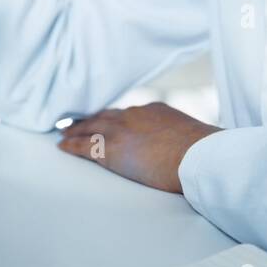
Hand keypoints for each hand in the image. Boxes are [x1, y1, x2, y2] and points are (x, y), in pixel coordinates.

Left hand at [57, 102, 221, 193]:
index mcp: (155, 111)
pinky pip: (84, 146)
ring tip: (64, 133)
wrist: (197, 155)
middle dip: (90, 119)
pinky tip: (63, 146)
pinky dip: (71, 145)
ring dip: (76, 130)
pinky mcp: (111, 150)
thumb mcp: (193, 136)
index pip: (128, 113)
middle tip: (76, 122)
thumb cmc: (203, 151)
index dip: (114, 117)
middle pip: (105, 115)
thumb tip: (190, 148)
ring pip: (91, 127)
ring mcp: (121, 131)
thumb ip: (183, 138)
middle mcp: (134, 116)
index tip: (107, 119)